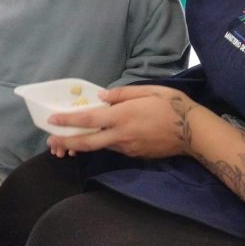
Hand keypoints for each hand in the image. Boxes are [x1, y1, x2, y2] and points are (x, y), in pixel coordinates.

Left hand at [45, 85, 198, 158]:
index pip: (89, 119)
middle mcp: (121, 135)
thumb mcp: (148, 90)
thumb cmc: (172, 105)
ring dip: (83, 145)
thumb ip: (122, 93)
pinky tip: (98, 138)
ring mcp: (128, 148)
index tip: (52, 121)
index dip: (68, 121)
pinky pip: (114, 148)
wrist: (194, 132)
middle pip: (87, 142)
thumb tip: (102, 96)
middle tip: (50, 142)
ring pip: (100, 147)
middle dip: (66, 142)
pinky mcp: (135, 155)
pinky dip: (102, 144)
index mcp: (122, 116)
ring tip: (67, 143)